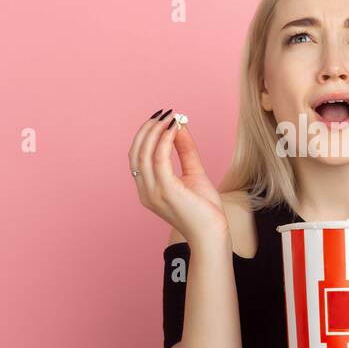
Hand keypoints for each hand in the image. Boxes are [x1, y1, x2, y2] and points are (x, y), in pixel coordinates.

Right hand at [129, 109, 227, 245]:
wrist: (212, 233)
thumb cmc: (204, 209)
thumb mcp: (194, 173)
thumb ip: (185, 151)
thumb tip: (179, 126)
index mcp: (148, 189)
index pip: (137, 156)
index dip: (145, 135)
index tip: (160, 118)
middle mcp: (145, 191)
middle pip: (136, 152)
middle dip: (148, 129)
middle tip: (164, 113)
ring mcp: (153, 192)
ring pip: (144, 153)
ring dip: (156, 131)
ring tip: (170, 118)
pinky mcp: (166, 191)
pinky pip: (159, 159)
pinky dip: (165, 141)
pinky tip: (175, 129)